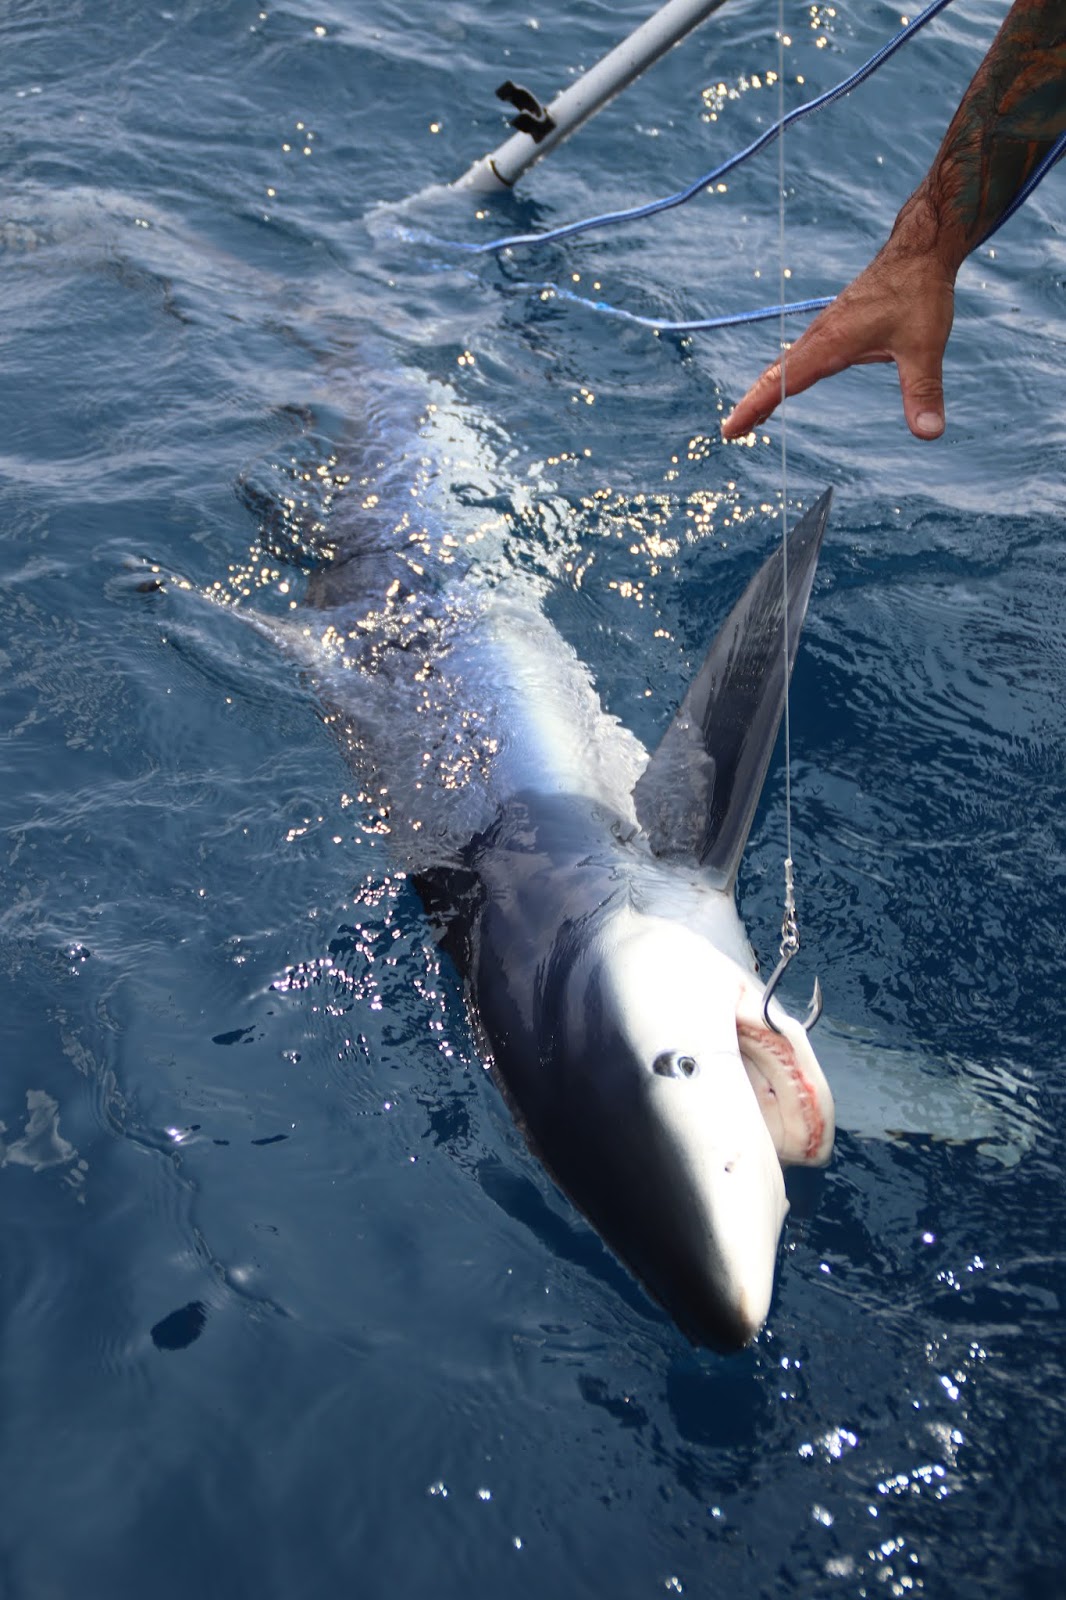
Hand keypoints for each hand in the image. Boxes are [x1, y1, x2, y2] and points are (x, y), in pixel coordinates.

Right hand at [721, 194, 958, 440]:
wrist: (919, 249)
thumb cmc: (920, 293)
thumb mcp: (925, 347)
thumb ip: (923, 392)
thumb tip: (930, 434)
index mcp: (831, 343)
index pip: (782, 383)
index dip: (754, 407)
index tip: (730, 430)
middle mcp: (820, 336)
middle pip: (774, 375)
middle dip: (752, 404)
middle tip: (732, 432)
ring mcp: (825, 329)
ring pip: (784, 364)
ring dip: (765, 390)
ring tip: (752, 417)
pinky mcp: (834, 325)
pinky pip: (798, 355)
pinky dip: (783, 375)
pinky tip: (787, 384)